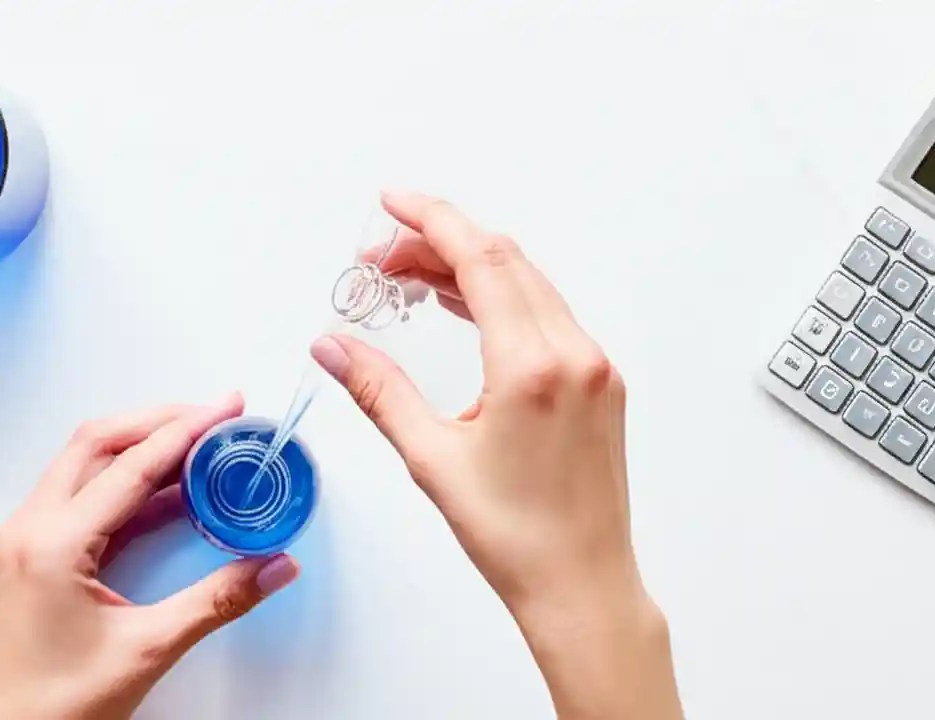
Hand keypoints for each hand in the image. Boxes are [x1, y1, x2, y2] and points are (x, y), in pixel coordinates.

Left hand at [0, 396, 300, 719]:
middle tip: (215, 415)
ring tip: (200, 443)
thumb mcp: (148, 648)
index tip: (225, 411)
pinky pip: (84, 498)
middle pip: (98, 443)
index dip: (185, 432)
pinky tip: (172, 491)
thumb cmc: (55, 706)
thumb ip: (217, 601)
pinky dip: (128, 483)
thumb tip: (273, 567)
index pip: (130, 466)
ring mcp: (27, 540)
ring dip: (142, 446)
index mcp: (52, 544)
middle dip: (160, 421)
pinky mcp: (35, 556)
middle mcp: (30, 529)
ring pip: (86, 464)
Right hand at [311, 192, 681, 718]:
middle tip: (381, 258)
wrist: (582, 585)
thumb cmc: (517, 538)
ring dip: (469, 269)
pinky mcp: (601, 383)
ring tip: (411, 280)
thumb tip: (333, 347)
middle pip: (503, 262)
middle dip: (439, 245)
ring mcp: (595, 367)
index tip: (391, 204)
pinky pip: (548, 315)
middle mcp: (575, 355)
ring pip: (528, 285)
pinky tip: (464, 308)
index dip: (431, 220)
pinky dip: (502, 298)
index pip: (481, 259)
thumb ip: (380, 391)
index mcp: (534, 367)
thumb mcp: (432, 459)